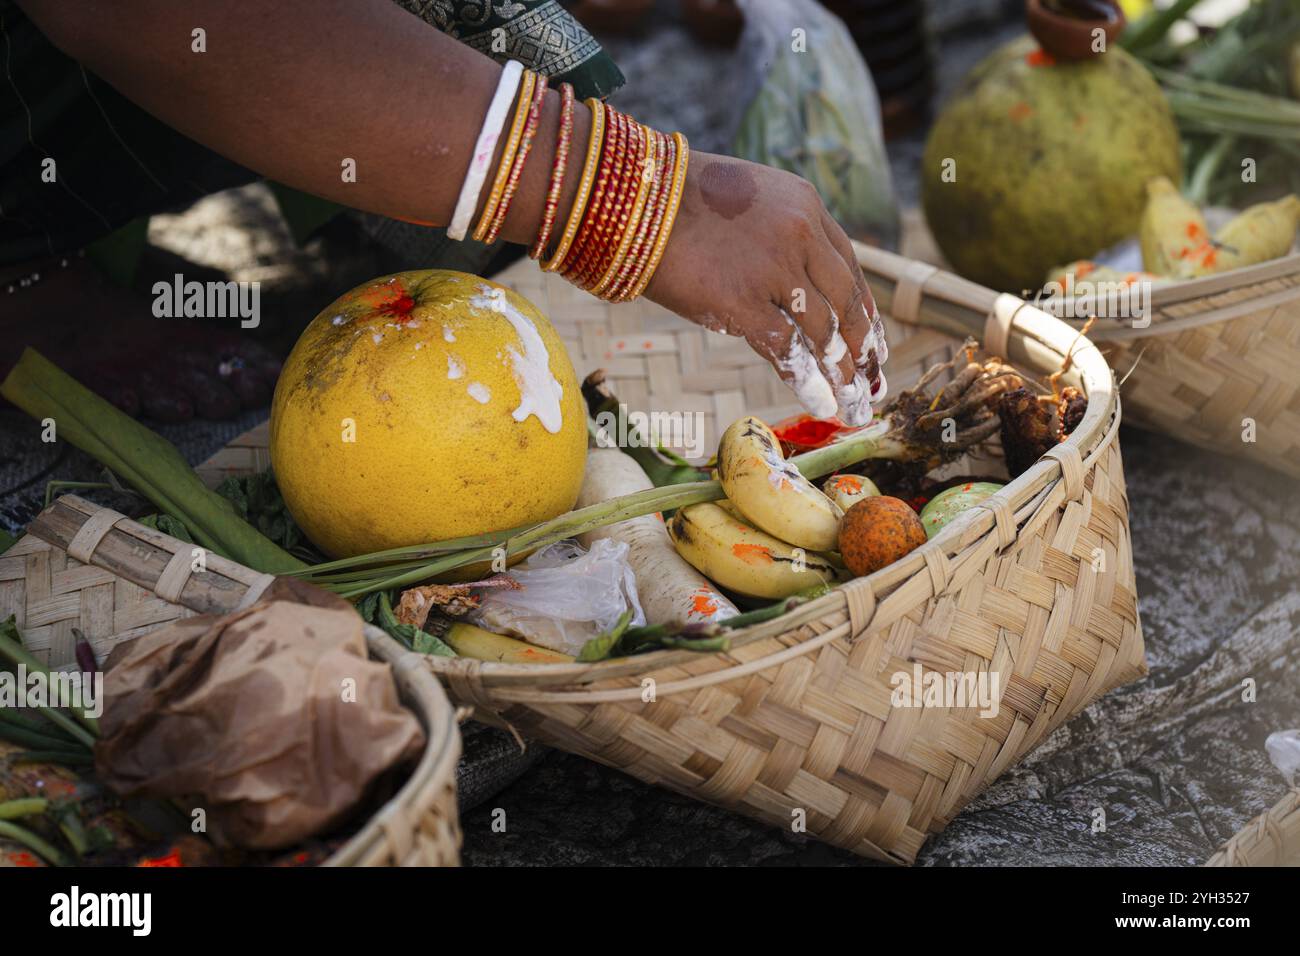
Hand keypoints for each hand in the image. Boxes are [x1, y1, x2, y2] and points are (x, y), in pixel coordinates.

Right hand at [644, 152, 887, 425]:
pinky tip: (823, 404)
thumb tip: (792, 285)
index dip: (864, 312)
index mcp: (805, 206)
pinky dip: (808, 382)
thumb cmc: (675, 201)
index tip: (873, 343)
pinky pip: (787, 350)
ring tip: (852, 402)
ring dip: (841, 373)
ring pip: (823, 332)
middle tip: (871, 381)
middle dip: (862, 349)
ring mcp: (774, 269)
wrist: (633, 197)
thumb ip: (778, 235)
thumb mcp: (746, 201)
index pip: (848, 268)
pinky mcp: (742, 302)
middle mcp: (800, 235)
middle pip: (845, 304)